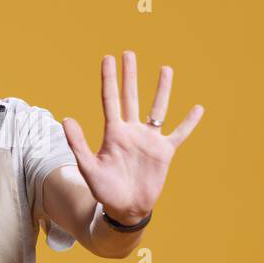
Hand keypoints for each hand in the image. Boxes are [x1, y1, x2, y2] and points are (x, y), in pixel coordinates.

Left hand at [61, 51, 202, 224]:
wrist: (125, 209)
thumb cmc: (104, 190)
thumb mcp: (88, 168)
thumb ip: (78, 144)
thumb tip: (66, 119)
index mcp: (113, 133)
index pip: (110, 99)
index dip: (109, 79)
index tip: (108, 58)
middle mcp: (132, 131)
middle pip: (131, 97)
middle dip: (130, 75)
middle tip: (129, 53)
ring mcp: (149, 140)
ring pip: (158, 109)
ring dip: (162, 90)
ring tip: (165, 69)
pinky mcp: (164, 152)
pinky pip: (179, 134)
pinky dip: (189, 122)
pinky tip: (198, 108)